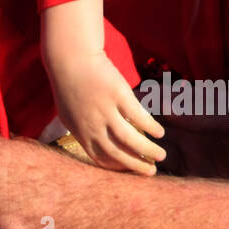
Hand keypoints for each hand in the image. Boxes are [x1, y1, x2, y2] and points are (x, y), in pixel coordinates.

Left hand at [48, 54, 165, 173]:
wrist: (70, 57)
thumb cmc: (69, 83)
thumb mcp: (67, 112)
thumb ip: (80, 128)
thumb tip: (91, 141)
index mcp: (80, 131)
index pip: (100, 158)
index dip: (118, 167)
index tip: (131, 171)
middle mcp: (93, 125)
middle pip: (118, 152)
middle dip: (137, 165)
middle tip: (152, 171)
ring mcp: (105, 111)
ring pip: (130, 139)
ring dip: (148, 150)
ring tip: (161, 155)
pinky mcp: (117, 95)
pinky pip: (138, 117)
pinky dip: (150, 127)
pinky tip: (159, 132)